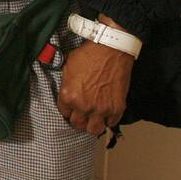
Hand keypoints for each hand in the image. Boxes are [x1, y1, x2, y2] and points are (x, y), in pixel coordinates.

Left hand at [58, 14, 134, 135]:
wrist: (111, 49)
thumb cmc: (89, 55)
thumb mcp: (67, 68)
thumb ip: (66, 86)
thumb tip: (67, 92)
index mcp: (68, 96)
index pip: (64, 113)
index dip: (68, 110)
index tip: (71, 109)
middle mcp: (83, 106)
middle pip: (78, 125)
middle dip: (79, 120)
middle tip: (82, 114)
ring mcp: (101, 109)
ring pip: (94, 129)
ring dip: (93, 124)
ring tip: (94, 117)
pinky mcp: (117, 108)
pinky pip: (111, 123)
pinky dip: (109, 119)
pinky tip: (107, 112)